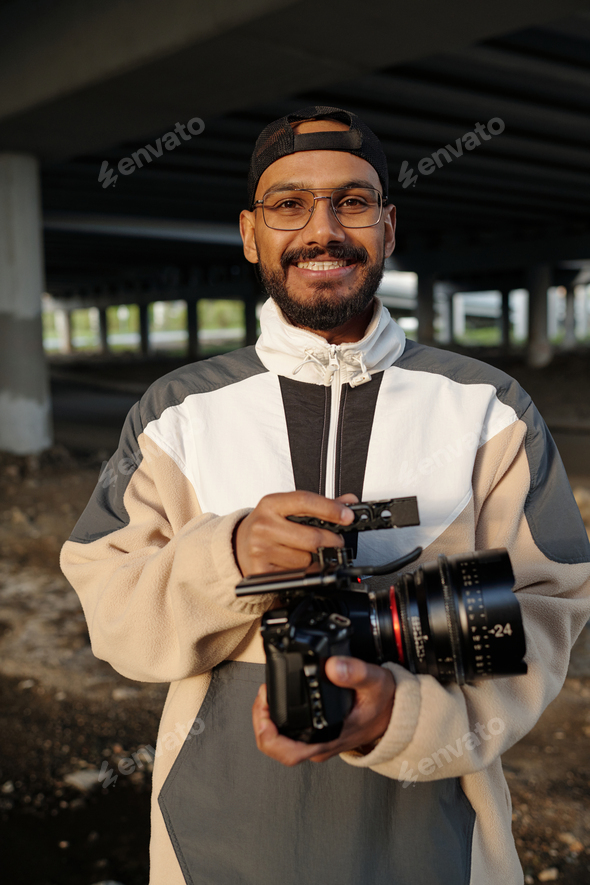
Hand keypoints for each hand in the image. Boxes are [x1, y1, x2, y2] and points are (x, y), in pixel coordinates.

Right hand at [234, 490, 357, 576]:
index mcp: (270, 504)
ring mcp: (260, 549)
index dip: (330, 509)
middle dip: (331, 542)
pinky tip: (294, 563)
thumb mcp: (286, 509)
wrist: (238, 545)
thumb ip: (318, 505)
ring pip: (306, 559)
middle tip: (336, 541)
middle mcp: (263, 525)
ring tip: (305, 552)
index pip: (305, 502)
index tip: (348, 516)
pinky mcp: (261, 570)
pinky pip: (296, 574)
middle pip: (311, 537)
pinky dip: (302, 571)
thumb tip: (348, 502)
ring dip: (314, 559)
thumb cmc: (267, 525)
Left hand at [252, 656, 394, 765]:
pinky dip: (277, 719)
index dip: (266, 728)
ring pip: (279, 743)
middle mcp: (319, 746)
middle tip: (263, 696)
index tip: (265, 703)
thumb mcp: (375, 682)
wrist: (396, 714)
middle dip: (261, 721)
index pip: (285, 750)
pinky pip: (287, 735)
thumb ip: (356, 672)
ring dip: (267, 720)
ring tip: (266, 697)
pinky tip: (277, 702)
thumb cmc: (385, 703)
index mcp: (328, 739)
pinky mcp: (316, 736)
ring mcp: (316, 744)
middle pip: (275, 747)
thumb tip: (332, 667)